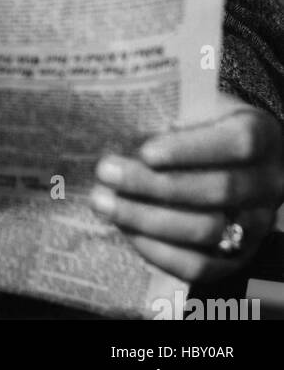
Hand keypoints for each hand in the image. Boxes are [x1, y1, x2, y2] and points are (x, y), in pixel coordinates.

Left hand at [89, 101, 283, 282]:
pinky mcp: (239, 256)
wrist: (237, 156)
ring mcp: (257, 223)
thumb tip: (118, 125)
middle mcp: (267, 183)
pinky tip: (126, 230)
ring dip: (147, 219)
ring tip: (103, 202)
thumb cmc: (207, 123)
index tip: (145, 151)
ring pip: (206, 230)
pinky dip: (160, 250)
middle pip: (217, 191)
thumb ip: (171, 112)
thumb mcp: (198, 104)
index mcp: (262, 135)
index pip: (236, 144)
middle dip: (154, 185)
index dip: (190, 150)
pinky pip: (202, 265)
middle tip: (106, 172)